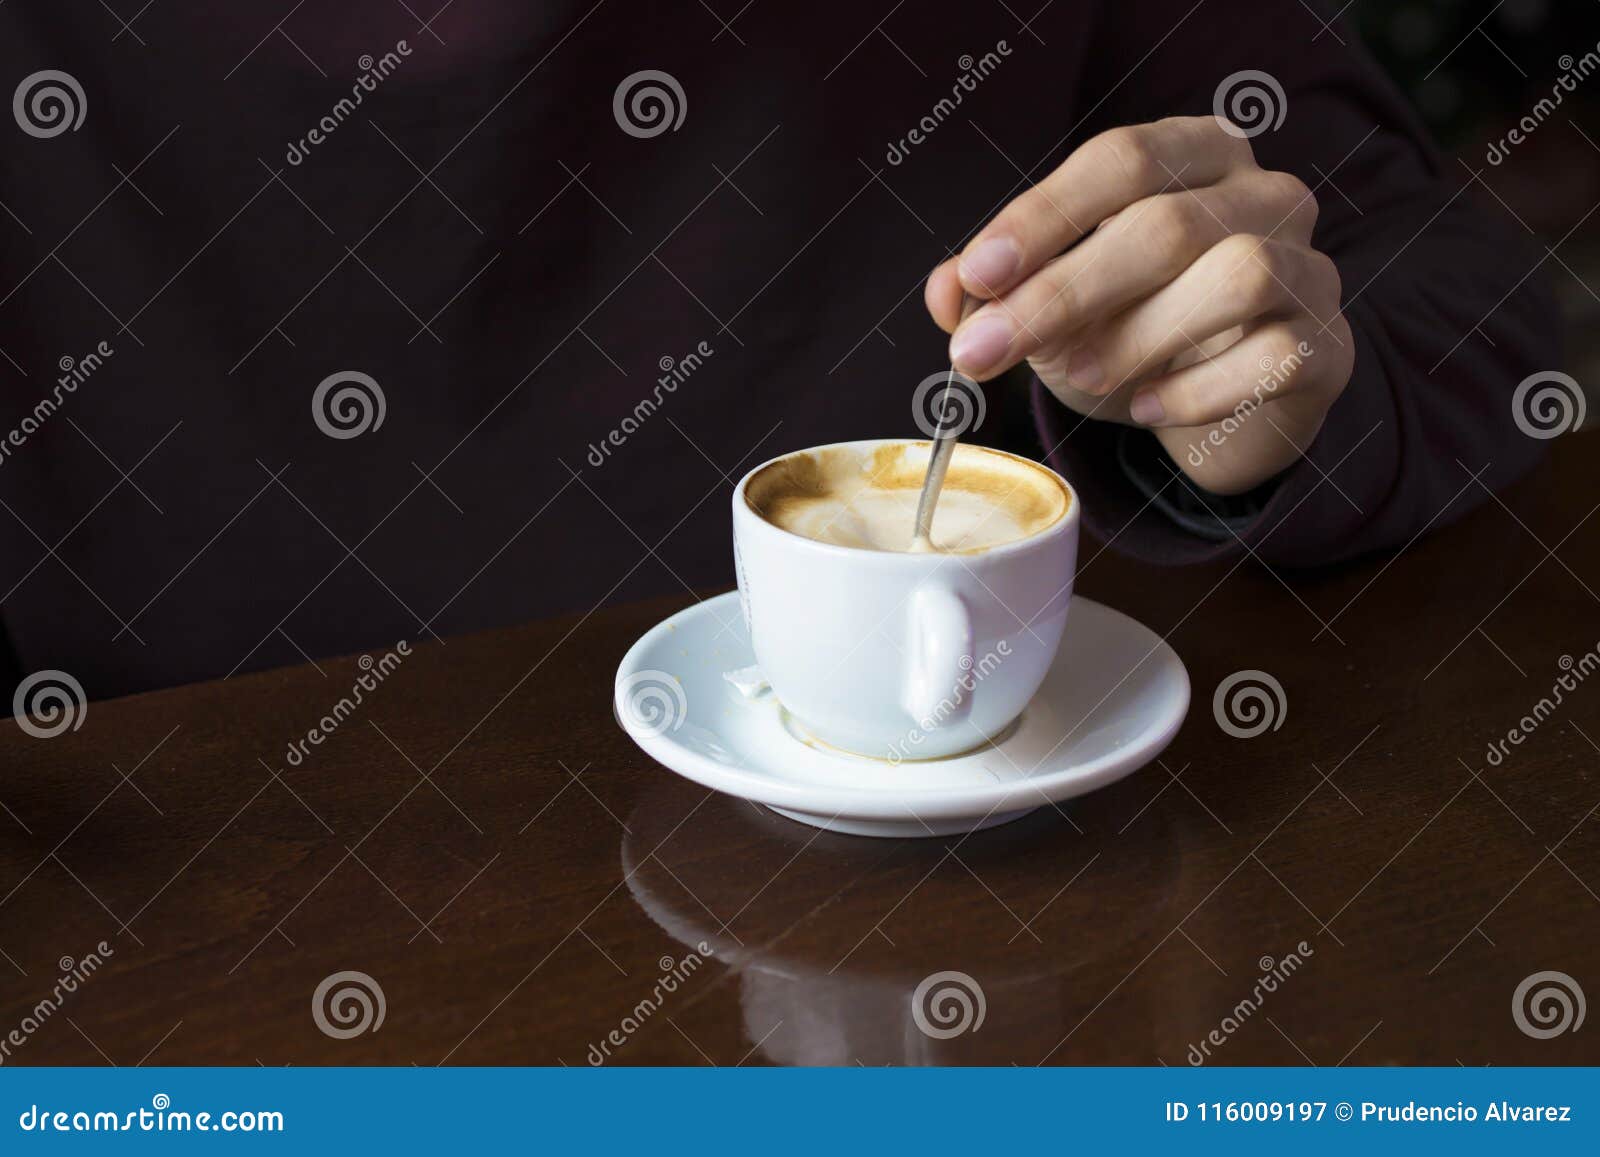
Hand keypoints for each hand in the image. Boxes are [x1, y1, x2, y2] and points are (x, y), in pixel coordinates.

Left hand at [925, 116, 1353, 495]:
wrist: (1223, 408)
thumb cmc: (1137, 332)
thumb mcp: (1056, 305)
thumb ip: (999, 290)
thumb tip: (947, 293)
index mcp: (1196, 155)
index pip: (1120, 160)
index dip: (1044, 216)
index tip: (978, 274)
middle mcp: (1266, 195)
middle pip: (1167, 223)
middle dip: (1062, 292)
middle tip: (986, 351)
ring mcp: (1310, 267)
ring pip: (1237, 276)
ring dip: (1137, 336)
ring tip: (1076, 376)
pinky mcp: (1329, 346)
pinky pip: (1275, 357)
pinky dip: (1196, 391)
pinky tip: (1145, 409)